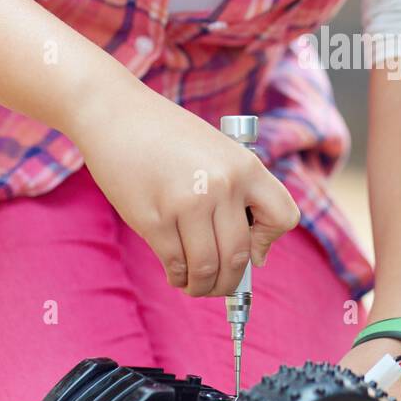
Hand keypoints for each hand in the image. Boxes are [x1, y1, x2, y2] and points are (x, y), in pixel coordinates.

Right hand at [69, 70, 299, 296]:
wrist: (117, 114)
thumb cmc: (168, 136)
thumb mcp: (218, 151)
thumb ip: (239, 192)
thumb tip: (255, 255)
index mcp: (245, 166)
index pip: (283, 217)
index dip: (270, 241)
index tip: (254, 249)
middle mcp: (222, 185)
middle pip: (240, 255)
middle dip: (230, 280)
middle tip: (219, 284)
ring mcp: (188, 204)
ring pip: (207, 268)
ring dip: (203, 286)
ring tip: (196, 284)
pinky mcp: (154, 220)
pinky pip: (176, 264)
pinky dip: (178, 277)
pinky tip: (176, 273)